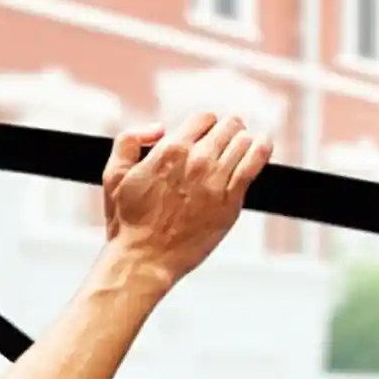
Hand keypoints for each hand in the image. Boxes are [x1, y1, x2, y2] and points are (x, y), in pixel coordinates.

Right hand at [100, 112, 271, 285]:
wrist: (144, 259)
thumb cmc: (128, 222)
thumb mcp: (114, 174)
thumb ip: (129, 140)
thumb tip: (158, 128)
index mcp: (169, 150)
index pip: (204, 119)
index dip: (207, 123)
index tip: (208, 131)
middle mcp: (196, 161)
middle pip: (227, 128)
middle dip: (230, 127)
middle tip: (232, 131)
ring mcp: (216, 181)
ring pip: (242, 143)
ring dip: (244, 139)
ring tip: (245, 141)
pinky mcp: (231, 202)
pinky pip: (253, 166)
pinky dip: (261, 149)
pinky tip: (264, 143)